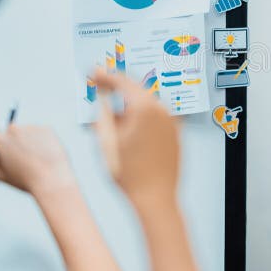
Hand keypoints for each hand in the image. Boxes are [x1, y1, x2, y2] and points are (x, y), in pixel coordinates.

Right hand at [0, 125, 75, 196]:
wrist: (52, 180)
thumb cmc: (24, 179)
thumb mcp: (0, 173)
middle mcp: (14, 128)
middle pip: (9, 132)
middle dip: (12, 142)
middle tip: (20, 160)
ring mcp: (31, 127)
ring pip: (26, 132)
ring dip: (27, 141)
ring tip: (34, 160)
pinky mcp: (46, 128)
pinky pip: (39, 133)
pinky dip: (40, 141)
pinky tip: (44, 155)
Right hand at [93, 70, 179, 207]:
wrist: (155, 198)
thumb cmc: (130, 175)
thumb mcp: (107, 141)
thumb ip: (103, 114)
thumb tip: (100, 97)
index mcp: (145, 108)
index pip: (122, 82)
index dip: (105, 75)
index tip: (94, 72)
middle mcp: (163, 110)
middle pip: (136, 89)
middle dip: (117, 87)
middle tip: (100, 84)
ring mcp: (172, 121)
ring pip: (147, 103)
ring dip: (129, 103)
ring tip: (111, 112)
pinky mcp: (176, 132)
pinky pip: (156, 116)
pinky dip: (141, 115)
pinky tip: (128, 125)